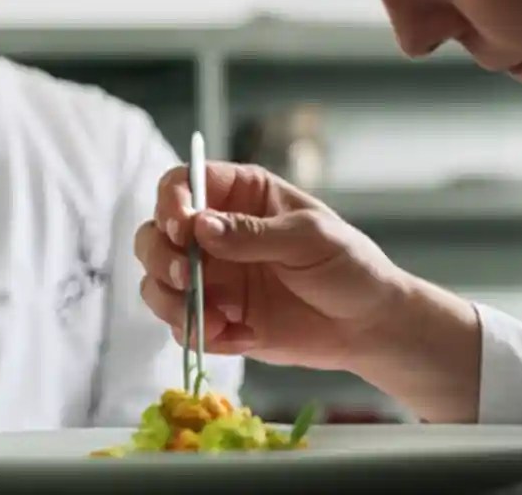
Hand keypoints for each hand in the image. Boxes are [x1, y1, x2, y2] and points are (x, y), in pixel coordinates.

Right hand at [135, 162, 481, 421]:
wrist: (368, 327)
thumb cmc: (348, 266)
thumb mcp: (309, 239)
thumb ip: (253, 233)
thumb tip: (199, 226)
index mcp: (239, 195)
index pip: (181, 183)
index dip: (171, 202)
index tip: (181, 228)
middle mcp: (214, 232)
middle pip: (154, 233)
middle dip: (161, 256)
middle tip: (185, 276)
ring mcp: (211, 276)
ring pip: (156, 281)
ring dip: (171, 302)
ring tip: (215, 321)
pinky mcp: (215, 316)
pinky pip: (181, 324)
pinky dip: (199, 334)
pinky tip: (240, 338)